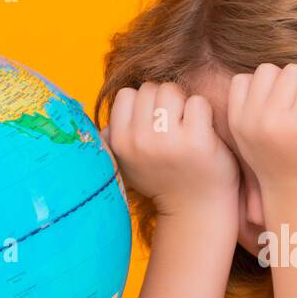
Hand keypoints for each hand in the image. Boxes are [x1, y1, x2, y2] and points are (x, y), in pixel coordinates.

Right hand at [106, 82, 239, 217]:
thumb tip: (93, 120)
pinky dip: (203, 112)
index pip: (127, 94)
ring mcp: (168, 141)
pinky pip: (197, 102)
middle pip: (150, 88)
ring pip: (172, 90)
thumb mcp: (127, 163)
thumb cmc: (162, 178)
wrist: (196, 209)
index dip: (143, 104)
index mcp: (120, 143)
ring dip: (183, 103)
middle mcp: (140, 142)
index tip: (154, 124)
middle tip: (174, 127)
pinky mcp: (197, 142)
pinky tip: (203, 132)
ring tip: (187, 127)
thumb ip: (112, 140)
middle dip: (164, 101)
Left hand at [228, 63, 296, 197]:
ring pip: (267, 71)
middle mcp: (272, 123)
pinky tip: (270, 102)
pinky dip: (256, 85)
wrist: (294, 191)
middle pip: (293, 71)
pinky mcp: (235, 122)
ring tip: (291, 99)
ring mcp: (249, 122)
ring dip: (282, 80)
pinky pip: (241, 80)